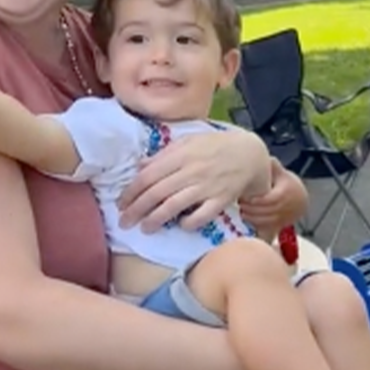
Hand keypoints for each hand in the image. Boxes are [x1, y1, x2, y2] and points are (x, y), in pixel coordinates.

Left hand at [117, 130, 269, 232]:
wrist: (249, 153)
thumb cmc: (215, 146)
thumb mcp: (188, 141)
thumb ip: (164, 154)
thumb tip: (139, 166)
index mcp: (181, 155)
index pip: (148, 176)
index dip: (131, 192)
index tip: (120, 204)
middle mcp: (192, 171)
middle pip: (156, 193)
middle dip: (136, 210)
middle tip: (125, 223)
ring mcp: (207, 187)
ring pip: (174, 206)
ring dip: (155, 220)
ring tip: (145, 229)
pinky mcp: (222, 200)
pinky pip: (202, 216)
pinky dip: (189, 223)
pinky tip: (181, 225)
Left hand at [240, 158, 307, 230]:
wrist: (301, 201)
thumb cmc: (289, 186)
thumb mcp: (283, 174)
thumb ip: (274, 167)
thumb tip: (265, 158)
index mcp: (285, 194)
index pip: (269, 200)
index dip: (256, 201)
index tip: (244, 197)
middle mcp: (285, 208)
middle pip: (264, 211)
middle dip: (250, 209)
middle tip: (239, 203)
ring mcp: (282, 218)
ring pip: (264, 220)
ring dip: (251, 217)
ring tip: (241, 210)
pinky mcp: (279, 226)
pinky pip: (265, 227)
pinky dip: (255, 224)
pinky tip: (247, 217)